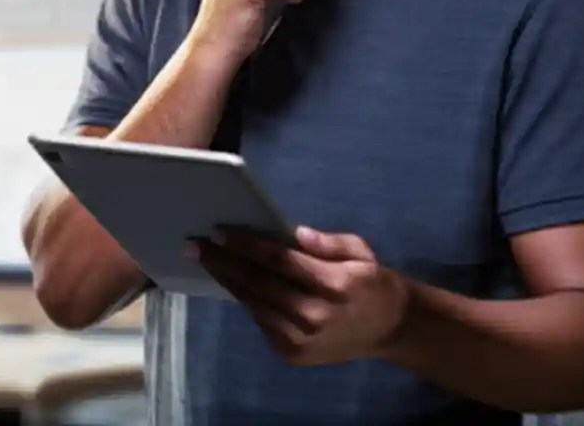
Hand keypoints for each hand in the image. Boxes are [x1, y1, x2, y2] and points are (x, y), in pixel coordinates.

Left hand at [186, 225, 408, 366]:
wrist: (388, 330)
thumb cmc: (371, 283)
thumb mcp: (361, 253)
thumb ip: (328, 243)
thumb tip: (294, 234)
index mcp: (335, 285)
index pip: (280, 260)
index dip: (246, 245)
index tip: (220, 231)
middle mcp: (314, 314)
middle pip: (258, 283)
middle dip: (223, 261)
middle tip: (195, 244)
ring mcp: (301, 338)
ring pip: (253, 303)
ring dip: (227, 280)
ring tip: (205, 260)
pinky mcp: (292, 353)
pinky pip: (260, 320)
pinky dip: (244, 299)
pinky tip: (229, 280)